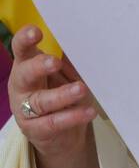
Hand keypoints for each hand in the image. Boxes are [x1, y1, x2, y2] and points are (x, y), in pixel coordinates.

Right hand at [7, 24, 97, 159]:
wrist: (63, 135)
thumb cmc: (63, 95)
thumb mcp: (68, 76)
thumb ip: (71, 62)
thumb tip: (86, 43)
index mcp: (27, 66)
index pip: (21, 50)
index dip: (25, 40)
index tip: (36, 32)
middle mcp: (21, 86)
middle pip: (24, 74)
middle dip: (38, 66)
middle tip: (55, 62)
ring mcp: (24, 109)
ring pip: (41, 100)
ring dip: (62, 94)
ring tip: (81, 89)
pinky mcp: (34, 129)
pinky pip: (53, 122)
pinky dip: (72, 116)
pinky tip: (88, 112)